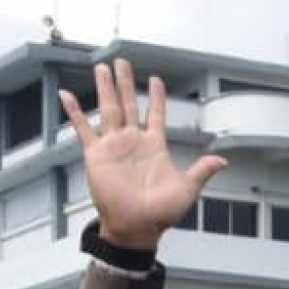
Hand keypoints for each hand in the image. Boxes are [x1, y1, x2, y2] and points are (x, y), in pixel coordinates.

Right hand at [58, 58, 227, 251]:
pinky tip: (67, 95)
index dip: (156, 97)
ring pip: (108, 109)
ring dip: (104, 88)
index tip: (156, 80)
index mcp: (155, 146)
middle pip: (129, 104)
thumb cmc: (161, 213)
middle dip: (126, 83)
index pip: (155, 114)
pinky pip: (83, 129)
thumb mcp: (187, 190)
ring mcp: (114, 146)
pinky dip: (75, 112)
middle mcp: (133, 141)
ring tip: (101, 68)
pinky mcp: (96, 155)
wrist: (136, 227)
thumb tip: (222, 161)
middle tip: (123, 62)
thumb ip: (202, 171)